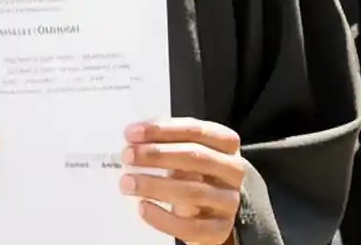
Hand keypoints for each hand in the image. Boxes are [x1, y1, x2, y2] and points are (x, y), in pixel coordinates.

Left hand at [120, 118, 244, 244]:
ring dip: (154, 185)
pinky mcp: (220, 229)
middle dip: (156, 155)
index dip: (162, 130)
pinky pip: (190, 227)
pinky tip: (143, 208)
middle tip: (128, 155)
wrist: (215, 209)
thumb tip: (134, 140)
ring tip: (127, 182)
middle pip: (195, 158)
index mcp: (225, 143)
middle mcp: (233, 170)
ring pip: (192, 192)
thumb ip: (166, 143)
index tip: (132, 133)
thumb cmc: (196, 173)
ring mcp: (228, 201)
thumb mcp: (187, 152)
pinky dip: (163, 218)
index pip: (195, 130)